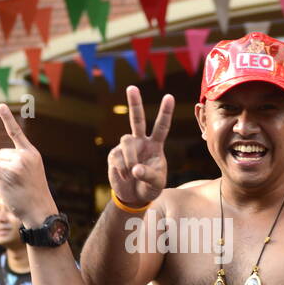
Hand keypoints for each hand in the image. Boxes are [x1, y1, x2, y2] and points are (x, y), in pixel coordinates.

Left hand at [0, 104, 56, 225]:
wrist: (40, 211)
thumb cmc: (35, 192)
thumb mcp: (33, 170)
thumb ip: (20, 159)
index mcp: (32, 153)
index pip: (16, 133)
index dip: (7, 119)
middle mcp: (23, 156)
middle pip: (2, 152)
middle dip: (6, 165)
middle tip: (19, 180)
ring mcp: (14, 166)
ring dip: (2, 173)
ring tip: (15, 185)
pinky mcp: (4, 176)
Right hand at [107, 85, 173, 207]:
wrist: (134, 197)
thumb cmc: (150, 187)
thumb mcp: (156, 184)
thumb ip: (149, 176)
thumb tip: (135, 169)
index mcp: (155, 145)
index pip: (161, 126)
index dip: (165, 112)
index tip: (169, 96)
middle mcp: (140, 142)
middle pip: (136, 119)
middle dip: (134, 103)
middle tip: (131, 87)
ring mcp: (126, 147)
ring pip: (126, 142)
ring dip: (130, 159)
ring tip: (132, 174)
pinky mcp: (114, 156)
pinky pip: (117, 159)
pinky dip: (122, 170)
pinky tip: (126, 177)